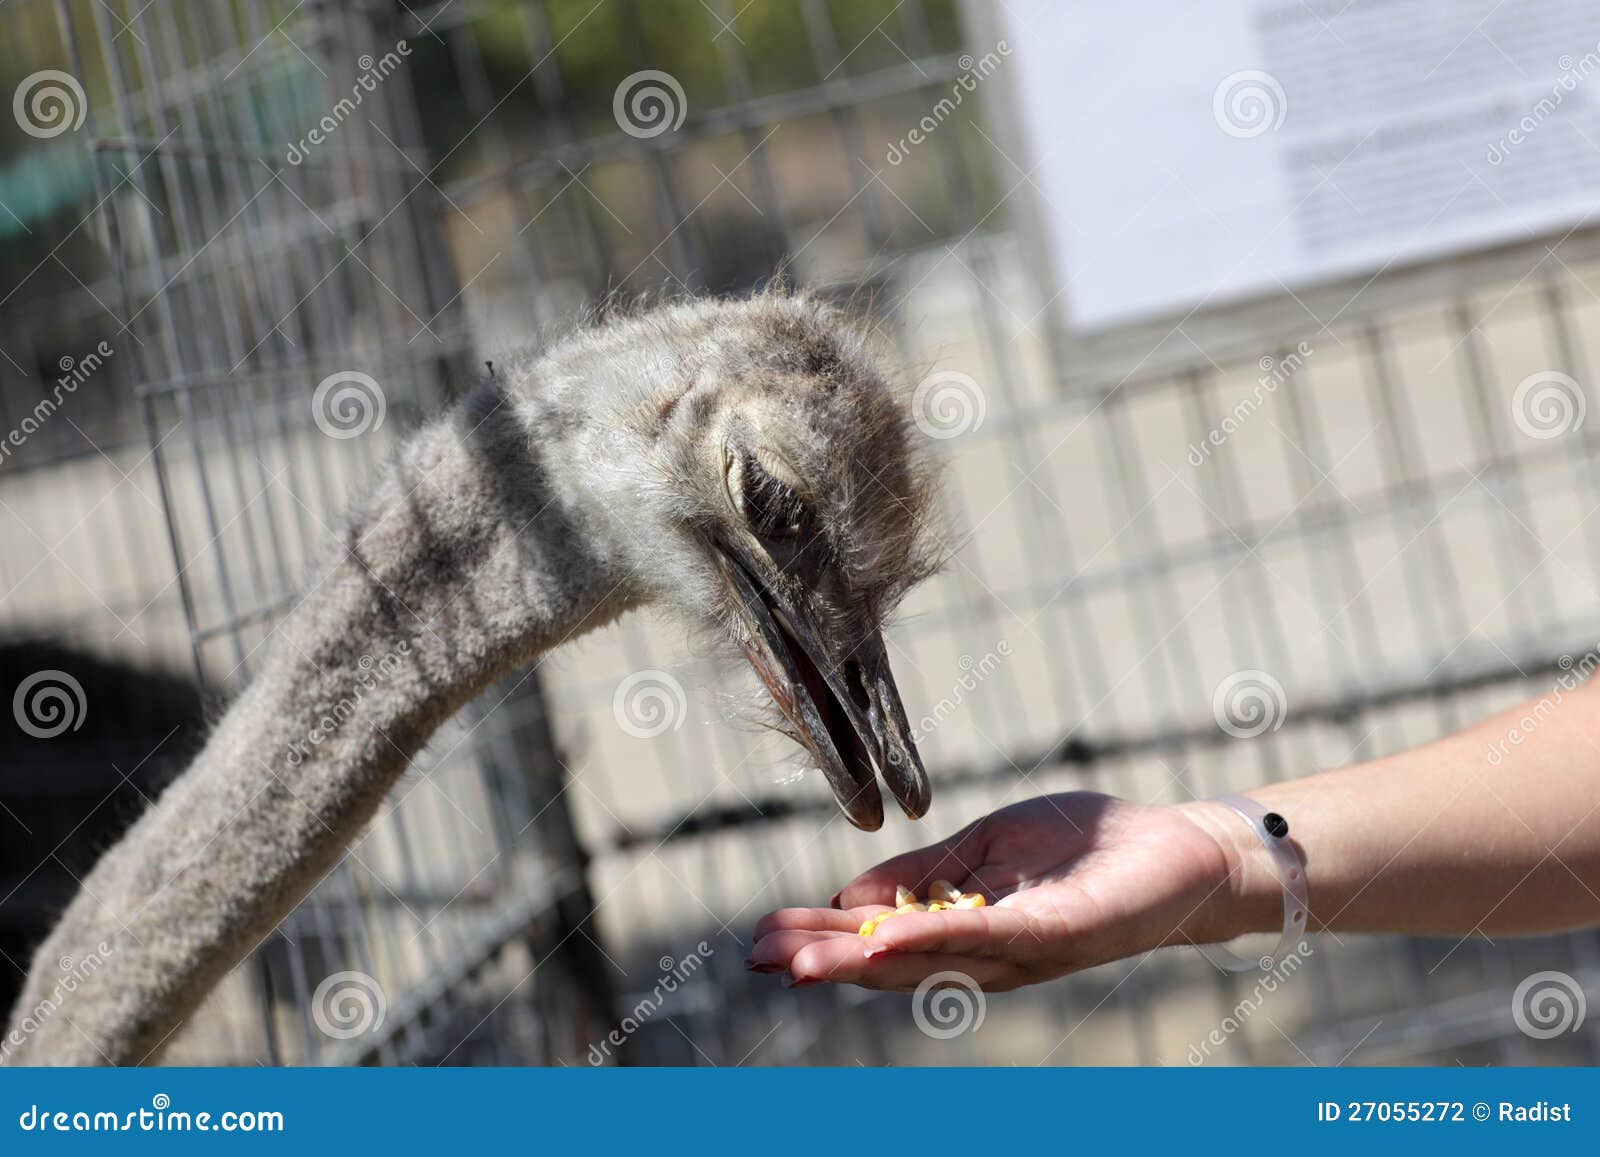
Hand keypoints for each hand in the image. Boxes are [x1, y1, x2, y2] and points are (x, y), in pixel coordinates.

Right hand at [747, 792, 1253, 990]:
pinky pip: (983, 937)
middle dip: (822, 960)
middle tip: (759, 959)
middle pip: (890, 962)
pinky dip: (927, 937)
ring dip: (856, 961)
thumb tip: (848, 899)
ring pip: (925, 959)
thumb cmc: (1080, 848)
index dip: (821, 939)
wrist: (1173, 848)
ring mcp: (1018, 949)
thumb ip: (922, 873)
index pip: (879, 937)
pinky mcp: (1055, 933)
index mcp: (963, 928)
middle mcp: (984, 953)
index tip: (761, 939)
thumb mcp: (984, 849)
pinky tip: (880, 936)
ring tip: (796, 961)